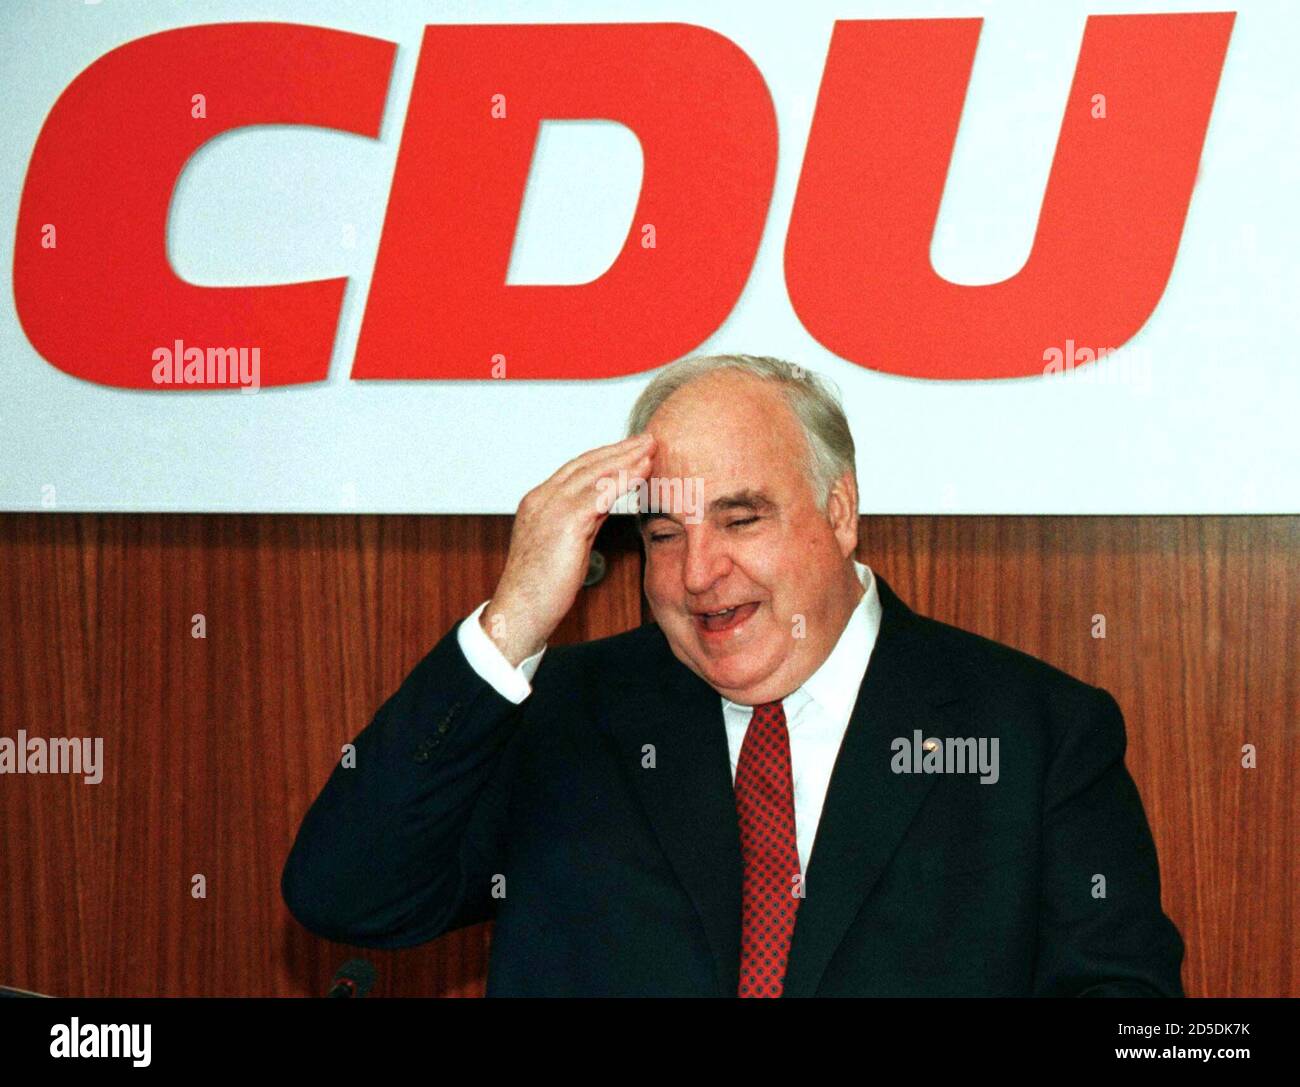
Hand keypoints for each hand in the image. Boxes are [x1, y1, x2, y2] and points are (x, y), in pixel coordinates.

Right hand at [480, 433, 655, 665]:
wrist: (520, 612)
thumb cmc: (541, 588)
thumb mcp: (562, 545)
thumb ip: (581, 520)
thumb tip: (604, 506)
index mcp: (538, 502)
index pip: (576, 469)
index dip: (605, 456)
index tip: (630, 449)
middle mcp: (542, 498)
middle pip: (586, 463)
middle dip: (619, 449)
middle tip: (648, 439)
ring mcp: (551, 508)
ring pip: (595, 473)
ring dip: (626, 458)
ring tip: (651, 448)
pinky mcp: (566, 523)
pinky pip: (601, 493)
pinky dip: (624, 478)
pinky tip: (642, 471)